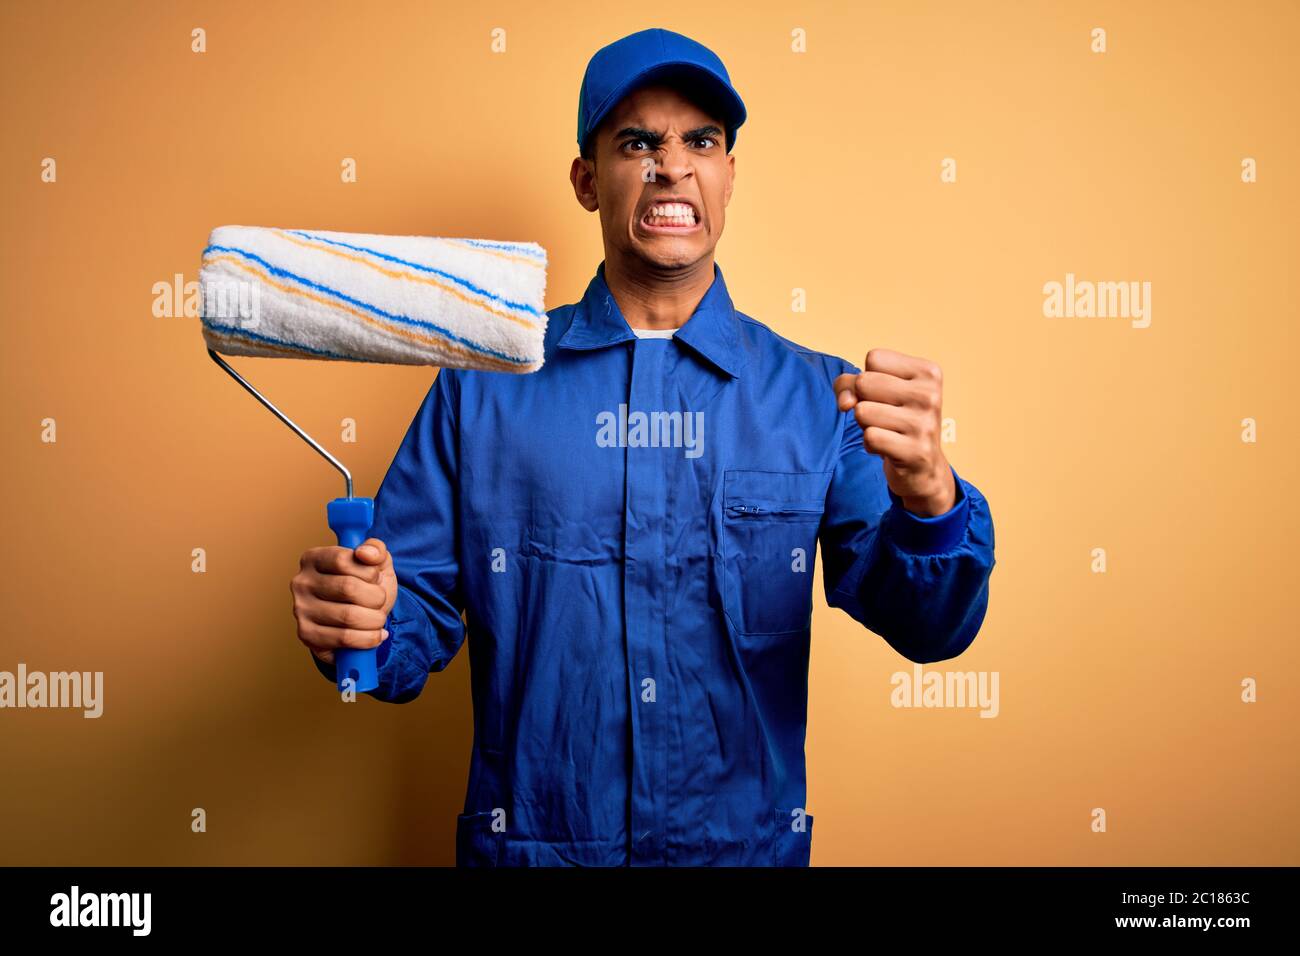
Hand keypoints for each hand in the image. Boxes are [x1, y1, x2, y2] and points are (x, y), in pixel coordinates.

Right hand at [290, 538, 397, 664]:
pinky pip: (345, 638)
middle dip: (376, 597)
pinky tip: (375, 634)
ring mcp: (301, 610)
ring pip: (349, 616)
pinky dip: (369, 638)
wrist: (362, 622)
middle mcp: (302, 582)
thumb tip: (366, 553)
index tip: (374, 578)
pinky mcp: (306, 635)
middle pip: (348, 588)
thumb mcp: (378, 565)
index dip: (369, 572)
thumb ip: (376, 550)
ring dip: (375, 619)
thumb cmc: (367, 589)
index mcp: (314, 558)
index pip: (343, 560)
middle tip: (379, 601)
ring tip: (378, 618)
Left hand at [832, 348, 956, 515]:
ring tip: (887, 432)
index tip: (884, 395)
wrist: (922, 468)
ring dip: (866, 425)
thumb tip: (845, 403)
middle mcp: (930, 395)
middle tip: (885, 416)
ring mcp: (925, 424)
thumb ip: (849, 384)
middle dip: (863, 401)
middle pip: (864, 382)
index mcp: (928, 372)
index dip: (867, 377)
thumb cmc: (895, 421)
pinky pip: (869, 437)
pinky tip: (887, 448)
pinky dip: (870, 444)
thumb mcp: (875, 392)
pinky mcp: (916, 451)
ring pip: (862, 411)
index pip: (874, 358)